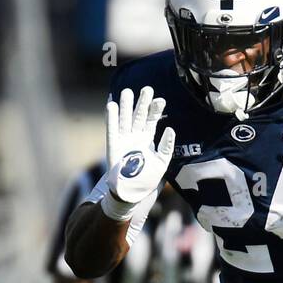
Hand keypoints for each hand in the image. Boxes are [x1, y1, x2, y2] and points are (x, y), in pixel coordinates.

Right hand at [102, 86, 174, 219]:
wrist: (131, 193)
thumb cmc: (147, 180)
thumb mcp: (162, 163)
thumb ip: (166, 146)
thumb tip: (170, 129)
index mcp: (147, 140)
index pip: (151, 120)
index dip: (155, 110)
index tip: (161, 100)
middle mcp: (135, 137)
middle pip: (138, 116)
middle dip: (142, 103)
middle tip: (147, 89)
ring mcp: (123, 140)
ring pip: (124, 119)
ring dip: (126, 106)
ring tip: (127, 91)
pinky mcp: (113, 146)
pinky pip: (111, 129)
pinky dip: (111, 118)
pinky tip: (112, 105)